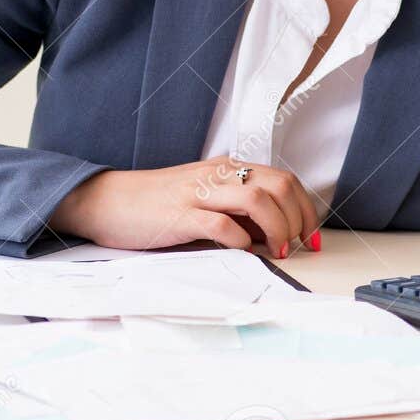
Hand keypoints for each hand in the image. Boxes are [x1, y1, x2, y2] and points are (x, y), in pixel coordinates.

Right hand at [49, 157, 320, 257]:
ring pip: (257, 200)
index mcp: (226, 169)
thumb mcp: (203, 200)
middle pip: (278, 185)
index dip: (305, 208)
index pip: (283, 179)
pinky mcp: (180, 215)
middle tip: (298, 245)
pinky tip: (242, 250)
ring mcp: (199, 193)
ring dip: (277, 228)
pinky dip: (241, 240)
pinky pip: (221, 224)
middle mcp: (217, 175)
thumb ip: (235, 211)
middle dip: (298, 218)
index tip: (310, 235)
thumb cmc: (156, 205)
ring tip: (277, 250)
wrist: (108, 201)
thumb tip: (271, 234)